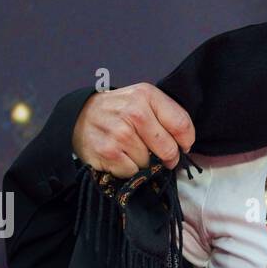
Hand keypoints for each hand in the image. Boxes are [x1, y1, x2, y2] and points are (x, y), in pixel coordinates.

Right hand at [72, 83, 195, 178]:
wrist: (80, 116)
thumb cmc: (118, 110)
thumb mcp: (143, 100)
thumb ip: (167, 116)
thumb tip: (185, 144)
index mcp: (147, 95)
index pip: (182, 125)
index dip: (185, 142)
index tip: (181, 146)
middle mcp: (134, 112)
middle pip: (169, 149)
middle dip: (167, 157)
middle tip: (156, 153)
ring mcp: (120, 133)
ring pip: (150, 163)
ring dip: (144, 162)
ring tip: (130, 149)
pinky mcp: (108, 152)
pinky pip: (133, 172)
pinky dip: (128, 169)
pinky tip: (119, 156)